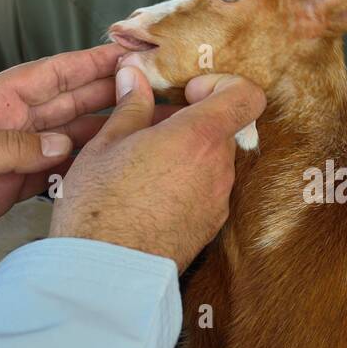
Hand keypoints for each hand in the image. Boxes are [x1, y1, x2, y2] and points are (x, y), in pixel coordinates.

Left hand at [0, 43, 126, 267]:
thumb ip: (12, 149)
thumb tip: (66, 146)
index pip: (52, 75)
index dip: (91, 63)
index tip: (130, 54)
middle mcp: (6, 125)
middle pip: (68, 104)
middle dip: (111, 95)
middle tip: (157, 91)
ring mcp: (6, 158)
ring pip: (67, 140)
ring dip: (103, 134)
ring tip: (145, 130)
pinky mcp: (3, 190)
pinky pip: (52, 175)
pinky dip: (81, 171)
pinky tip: (109, 167)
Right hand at [48, 65, 264, 270]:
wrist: (108, 270)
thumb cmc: (100, 202)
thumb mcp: (107, 142)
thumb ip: (131, 105)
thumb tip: (135, 76)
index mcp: (199, 136)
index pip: (246, 95)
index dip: (221, 84)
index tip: (188, 93)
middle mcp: (219, 166)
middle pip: (223, 128)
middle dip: (191, 122)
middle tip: (150, 129)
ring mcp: (219, 198)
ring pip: (213, 160)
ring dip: (187, 153)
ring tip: (142, 164)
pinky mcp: (212, 225)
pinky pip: (208, 189)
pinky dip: (188, 182)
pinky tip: (150, 194)